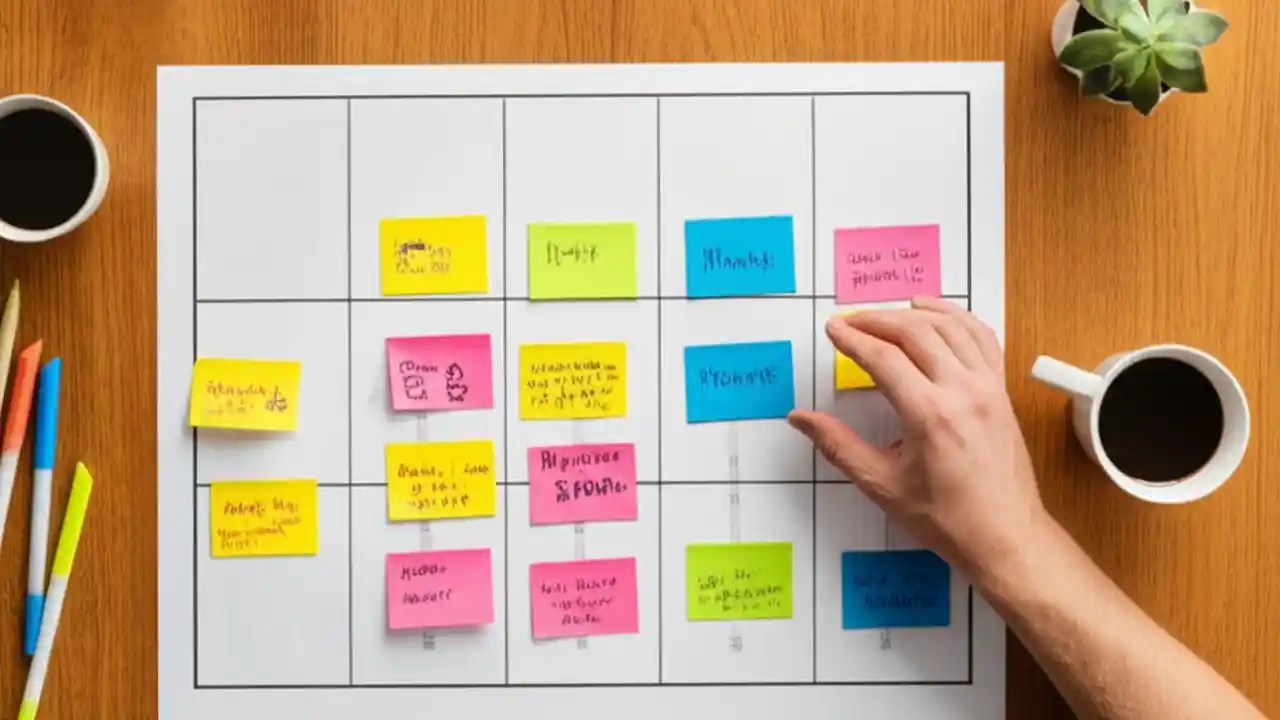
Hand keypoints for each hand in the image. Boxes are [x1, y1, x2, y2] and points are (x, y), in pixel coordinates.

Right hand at [788, 297, 1046, 578]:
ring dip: (916, 312)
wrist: (1005, 537)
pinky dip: (958, 319)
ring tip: (888, 311)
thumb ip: (839, 446)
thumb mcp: (883, 485)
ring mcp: (988, 388)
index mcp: (930, 416)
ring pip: (951, 327)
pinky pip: (982, 339)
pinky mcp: (1001, 392)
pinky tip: (939, 316)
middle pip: (916, 332)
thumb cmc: (947, 519)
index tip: (833, 329)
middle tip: (850, 321)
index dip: (853, 339)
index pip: (884, 358)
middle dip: (877, 320)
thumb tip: (800, 419)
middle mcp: (963, 392)